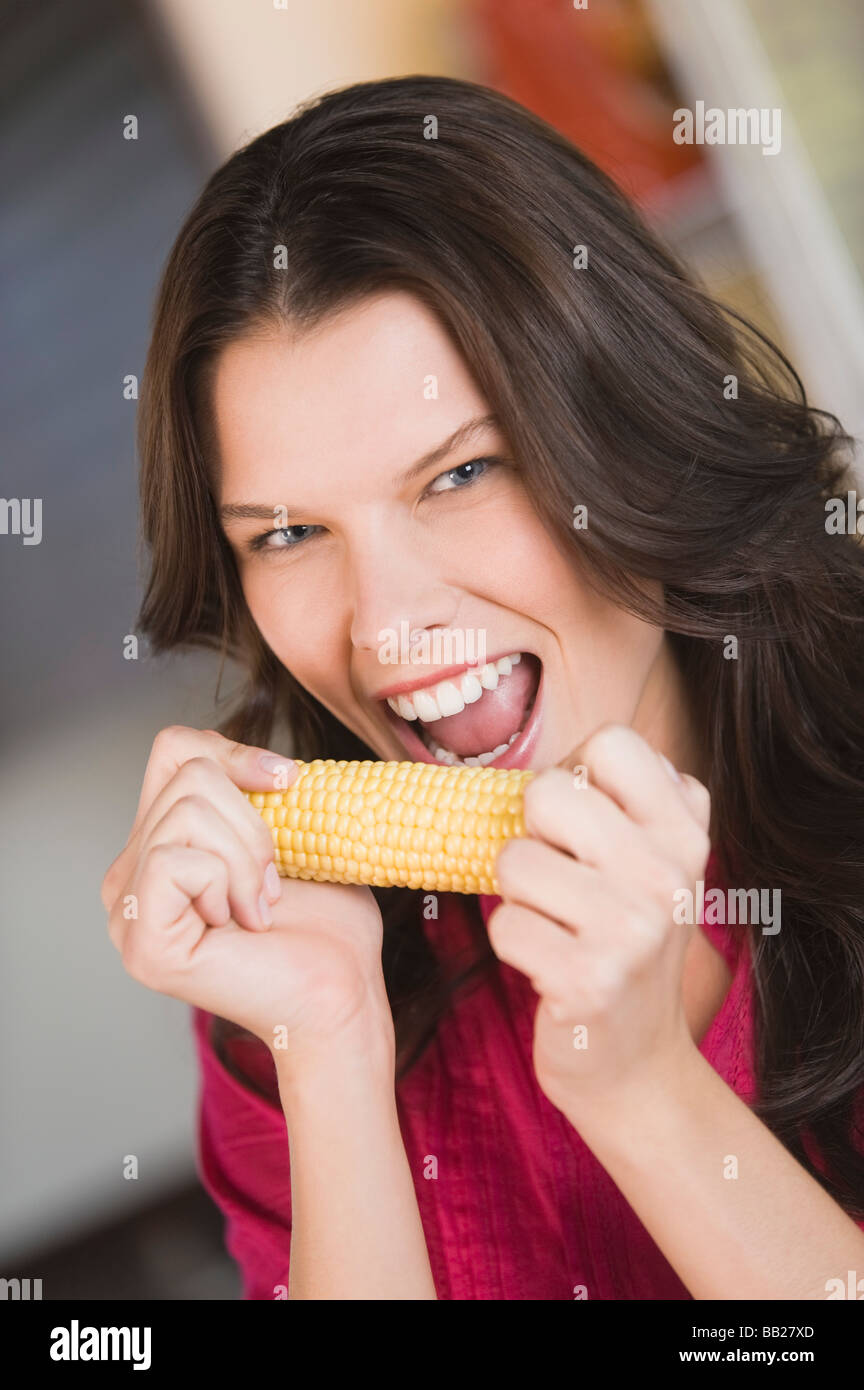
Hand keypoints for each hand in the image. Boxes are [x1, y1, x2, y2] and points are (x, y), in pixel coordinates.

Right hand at [101, 727, 390, 1064]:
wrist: (341, 995)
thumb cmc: (324, 927)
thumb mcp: (295, 836)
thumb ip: (254, 792)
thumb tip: (263, 760)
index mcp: (158, 849)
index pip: (173, 750)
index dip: (232, 752)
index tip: (287, 783)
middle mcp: (129, 878)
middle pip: (187, 775)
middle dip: (253, 823)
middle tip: (271, 886)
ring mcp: (127, 912)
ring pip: (185, 810)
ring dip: (247, 857)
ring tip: (259, 908)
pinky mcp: (141, 940)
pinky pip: (175, 859)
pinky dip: (227, 880)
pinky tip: (240, 924)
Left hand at [487, 724, 710, 1119]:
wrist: (635, 1063)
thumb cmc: (624, 942)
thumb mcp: (652, 862)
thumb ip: (623, 801)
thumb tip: (557, 763)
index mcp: (685, 832)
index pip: (610, 742)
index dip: (573, 776)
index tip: (580, 825)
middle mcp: (668, 876)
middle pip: (548, 793)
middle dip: (534, 835)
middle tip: (561, 881)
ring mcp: (632, 931)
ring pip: (514, 860)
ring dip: (518, 896)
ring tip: (557, 926)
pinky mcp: (589, 982)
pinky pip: (505, 926)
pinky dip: (513, 945)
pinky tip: (549, 967)